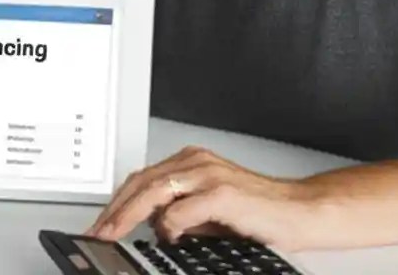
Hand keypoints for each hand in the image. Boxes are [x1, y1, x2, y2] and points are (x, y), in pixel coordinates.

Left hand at [86, 146, 315, 250]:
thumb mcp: (209, 211)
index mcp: (192, 162)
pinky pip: (181, 208)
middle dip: (114, 210)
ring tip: (113, 234)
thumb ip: (180, 213)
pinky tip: (169, 237)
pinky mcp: (222, 192)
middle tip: (97, 233)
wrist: (300, 212)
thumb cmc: (260, 213)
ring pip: (153, 191)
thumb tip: (151, 225)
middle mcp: (197, 162)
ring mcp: (208, 174)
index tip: (100, 224)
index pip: (142, 179)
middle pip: (141, 182)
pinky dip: (169, 225)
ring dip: (128, 215)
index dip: (117, 202)